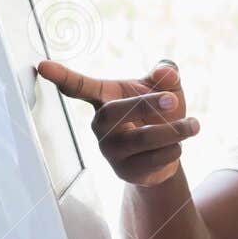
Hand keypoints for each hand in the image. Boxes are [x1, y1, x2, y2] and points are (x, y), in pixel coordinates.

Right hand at [38, 58, 197, 186]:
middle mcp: (100, 125)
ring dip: (175, 130)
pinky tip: (176, 147)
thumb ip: (166, 74)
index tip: (42, 66)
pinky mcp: (125, 172)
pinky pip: (156, 158)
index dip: (63, 77)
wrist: (170, 150)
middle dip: (148, 104)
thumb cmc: (161, 112)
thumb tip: (166, 71)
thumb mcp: (167, 88)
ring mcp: (110, 150)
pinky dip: (175, 149)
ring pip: (142, 139)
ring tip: (195, 124)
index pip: (80, 87)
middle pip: (116, 112)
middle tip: (175, 98)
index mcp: (104, 99)